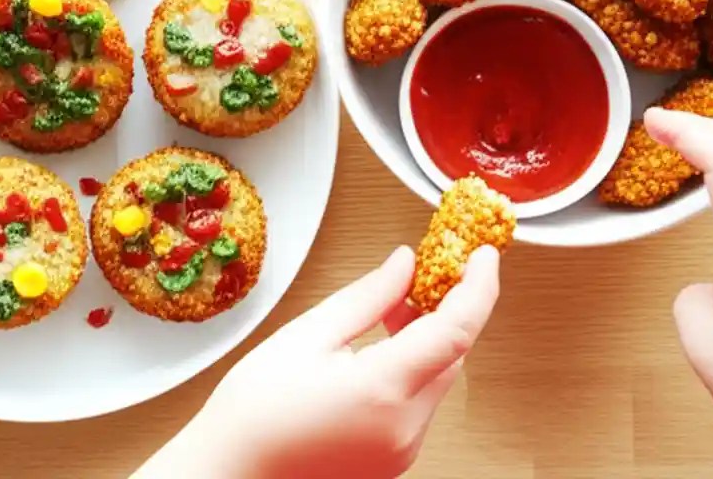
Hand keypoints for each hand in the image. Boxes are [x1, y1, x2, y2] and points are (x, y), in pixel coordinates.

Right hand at [134, 244, 500, 478]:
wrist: (231, 473)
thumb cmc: (254, 414)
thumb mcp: (307, 336)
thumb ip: (367, 297)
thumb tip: (405, 265)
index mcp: (382, 390)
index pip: (457, 330)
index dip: (478, 286)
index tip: (481, 255)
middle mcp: (403, 427)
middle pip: (452, 355)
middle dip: (446, 309)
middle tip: (426, 270)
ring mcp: (401, 450)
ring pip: (438, 380)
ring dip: (428, 341)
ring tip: (392, 310)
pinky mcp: (393, 460)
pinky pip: (420, 405)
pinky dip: (413, 372)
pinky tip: (382, 350)